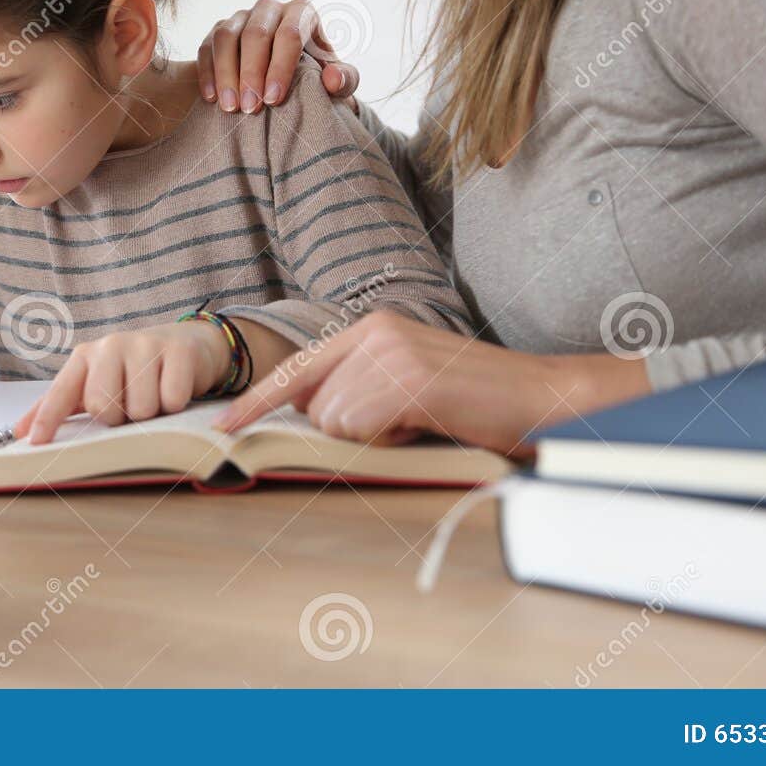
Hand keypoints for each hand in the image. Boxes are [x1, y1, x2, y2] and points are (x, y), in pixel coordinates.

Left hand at [14, 322, 233, 443]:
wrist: (187, 345)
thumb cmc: (133, 372)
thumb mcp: (96, 383)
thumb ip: (60, 406)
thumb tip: (20, 432)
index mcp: (85, 357)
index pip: (61, 392)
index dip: (48, 419)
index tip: (35, 445)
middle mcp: (110, 345)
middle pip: (103, 406)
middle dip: (119, 418)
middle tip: (129, 407)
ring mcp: (145, 344)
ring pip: (140, 409)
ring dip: (150, 415)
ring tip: (153, 397)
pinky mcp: (178, 350)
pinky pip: (171, 400)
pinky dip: (175, 406)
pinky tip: (174, 390)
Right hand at [196, 0, 359, 115]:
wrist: (291, 75)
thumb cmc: (317, 77)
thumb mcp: (337, 81)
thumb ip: (345, 80)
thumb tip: (332, 78)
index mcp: (302, 12)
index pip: (290, 34)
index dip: (280, 67)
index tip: (273, 100)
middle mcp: (270, 8)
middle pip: (256, 34)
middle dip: (252, 72)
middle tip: (251, 108)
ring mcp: (241, 16)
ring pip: (226, 37)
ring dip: (226, 73)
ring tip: (230, 107)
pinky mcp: (218, 29)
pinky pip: (207, 46)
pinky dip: (207, 72)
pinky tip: (212, 99)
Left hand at [209, 310, 651, 457]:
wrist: (542, 396)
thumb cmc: (476, 399)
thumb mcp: (408, 380)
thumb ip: (358, 386)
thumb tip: (312, 409)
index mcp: (371, 326)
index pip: (297, 367)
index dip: (257, 401)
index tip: (223, 428)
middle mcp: (374, 330)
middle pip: (316, 405)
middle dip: (352, 429)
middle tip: (407, 419)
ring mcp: (390, 352)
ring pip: (336, 421)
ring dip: (375, 436)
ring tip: (422, 419)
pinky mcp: (407, 379)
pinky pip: (362, 427)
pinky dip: (391, 438)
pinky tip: (427, 421)